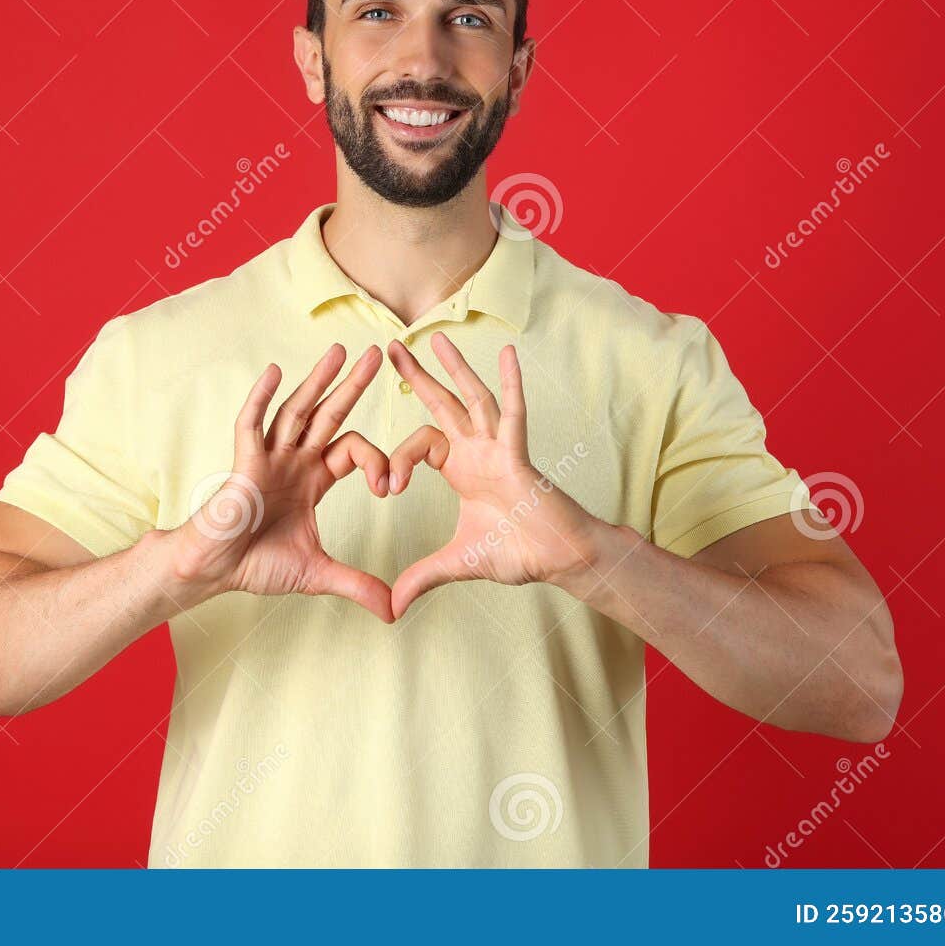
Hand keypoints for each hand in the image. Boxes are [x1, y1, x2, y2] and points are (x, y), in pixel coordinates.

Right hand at [164, 344, 395, 621]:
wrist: (215, 572)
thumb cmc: (257, 565)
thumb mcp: (317, 573)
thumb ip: (356, 584)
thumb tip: (394, 611)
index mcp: (313, 479)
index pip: (351, 451)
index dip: (377, 461)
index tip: (390, 487)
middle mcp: (293, 461)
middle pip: (329, 415)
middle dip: (352, 386)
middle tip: (377, 354)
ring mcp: (268, 458)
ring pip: (297, 410)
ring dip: (317, 381)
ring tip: (338, 349)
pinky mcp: (244, 463)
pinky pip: (252, 425)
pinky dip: (262, 398)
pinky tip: (275, 371)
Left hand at [385, 332, 605, 617]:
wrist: (559, 560)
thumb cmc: (518, 553)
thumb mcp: (456, 564)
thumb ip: (421, 578)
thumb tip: (390, 608)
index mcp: (461, 468)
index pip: (419, 445)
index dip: (396, 461)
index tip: (385, 489)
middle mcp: (477, 451)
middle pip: (441, 404)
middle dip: (416, 376)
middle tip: (390, 348)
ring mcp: (499, 448)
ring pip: (473, 399)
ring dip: (455, 368)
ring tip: (434, 337)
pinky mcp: (519, 455)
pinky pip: (513, 414)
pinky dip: (511, 384)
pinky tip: (507, 354)